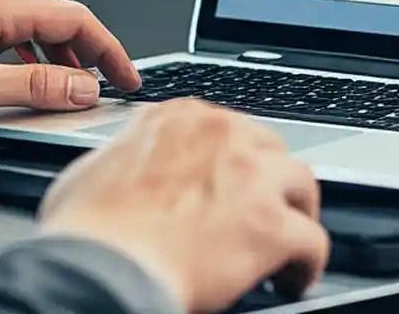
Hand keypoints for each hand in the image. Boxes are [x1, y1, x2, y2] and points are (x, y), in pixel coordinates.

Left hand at [0, 0, 140, 127]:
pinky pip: (14, 46)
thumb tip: (84, 88)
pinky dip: (35, 65)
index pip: (76, 20)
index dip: (109, 50)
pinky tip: (29, 88)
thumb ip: (35, 88)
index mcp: (1, 8)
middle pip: (60, 24)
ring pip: (37, 35)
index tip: (127, 78)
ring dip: (63, 62)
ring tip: (74, 91)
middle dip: (91, 55)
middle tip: (110, 86)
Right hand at [39, 99, 329, 312]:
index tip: (235, 183)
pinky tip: (295, 280)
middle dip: (270, 182)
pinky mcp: (272, 224)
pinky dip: (307, 263)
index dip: (237, 161)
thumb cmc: (85, 230)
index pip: (230, 129)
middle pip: (271, 151)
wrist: (99, 267)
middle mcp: (224, 135)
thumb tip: (133, 169)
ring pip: (301, 185)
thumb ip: (131, 156)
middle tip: (263, 211)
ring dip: (298, 213)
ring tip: (290, 242)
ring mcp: (253, 177)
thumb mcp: (96, 168)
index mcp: (182, 118)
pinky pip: (312, 240)